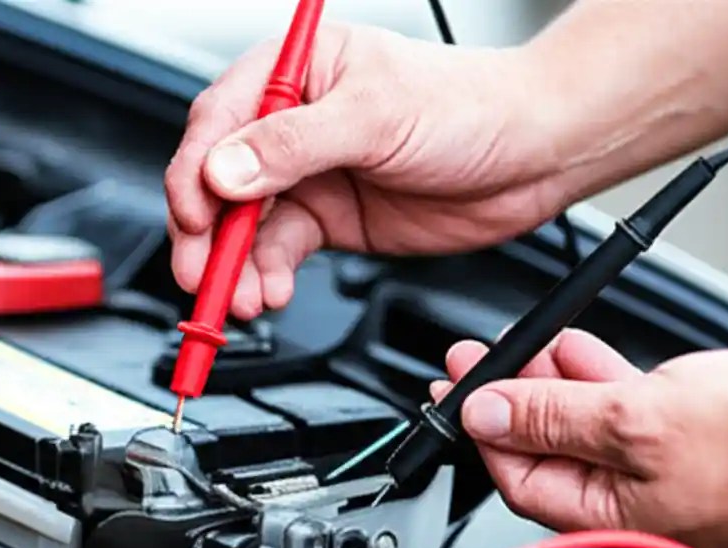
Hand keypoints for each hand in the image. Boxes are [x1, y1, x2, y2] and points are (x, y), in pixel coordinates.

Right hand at [165, 24, 566, 318]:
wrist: (532, 155)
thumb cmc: (469, 106)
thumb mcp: (374, 116)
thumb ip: (292, 145)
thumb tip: (224, 171)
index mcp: (293, 72)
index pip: (217, 120)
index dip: (196, 173)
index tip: (194, 217)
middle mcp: (290, 122)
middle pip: (218, 180)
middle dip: (206, 232)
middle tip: (201, 273)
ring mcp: (307, 174)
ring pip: (244, 224)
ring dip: (235, 265)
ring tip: (243, 296)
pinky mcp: (327, 219)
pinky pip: (277, 251)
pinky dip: (267, 276)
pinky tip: (271, 291)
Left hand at [433, 330, 727, 547]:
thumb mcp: (638, 419)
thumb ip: (553, 416)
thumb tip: (484, 412)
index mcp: (612, 520)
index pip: (516, 477)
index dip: (480, 428)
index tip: (455, 384)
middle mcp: (633, 506)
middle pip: (545, 449)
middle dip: (505, 397)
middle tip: (472, 357)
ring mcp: (663, 475)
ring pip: (582, 425)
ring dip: (547, 380)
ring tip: (520, 342)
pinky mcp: (692, 444)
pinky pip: (624, 414)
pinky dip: (595, 379)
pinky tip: (576, 348)